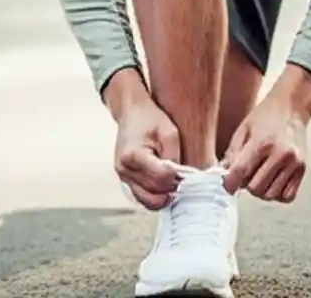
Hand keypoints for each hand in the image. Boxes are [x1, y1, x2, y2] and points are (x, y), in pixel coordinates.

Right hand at [104, 70, 181, 209]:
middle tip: (185, 181)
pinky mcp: (125, 179)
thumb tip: (179, 179)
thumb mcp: (169, 132)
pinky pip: (142, 197)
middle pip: (155, 191)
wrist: (131, 112)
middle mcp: (124, 169)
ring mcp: (123, 176)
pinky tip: (166, 190)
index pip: (161, 177)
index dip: (177, 177)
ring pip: (148, 199)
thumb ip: (174, 157)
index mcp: (133, 155)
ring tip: (176, 185)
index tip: (188, 173)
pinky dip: (155, 197)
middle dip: (172, 188)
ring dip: (164, 196)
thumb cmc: (149, 118)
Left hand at [222, 66, 310, 202]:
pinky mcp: (303, 169)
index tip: (227, 185)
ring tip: (259, 177)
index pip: (240, 172)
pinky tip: (272, 181)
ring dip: (261, 190)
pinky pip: (287, 196)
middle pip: (255, 188)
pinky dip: (277, 194)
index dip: (229, 183)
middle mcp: (280, 155)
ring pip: (271, 195)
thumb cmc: (266, 115)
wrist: (293, 106)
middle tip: (246, 175)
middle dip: (246, 185)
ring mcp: (294, 163)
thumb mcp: (244, 129)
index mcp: (262, 142)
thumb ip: (233, 153)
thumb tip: (225, 176)